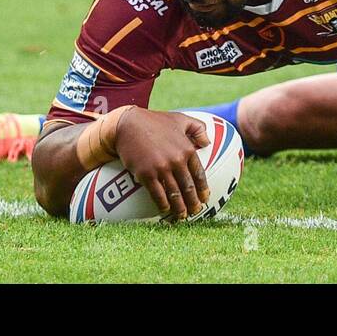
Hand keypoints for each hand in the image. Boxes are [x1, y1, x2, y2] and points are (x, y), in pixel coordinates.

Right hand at [112, 107, 211, 221]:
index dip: (203, 189)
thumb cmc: (155, 121)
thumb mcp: (180, 119)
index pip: (199, 174)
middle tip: (195, 212)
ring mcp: (161, 168)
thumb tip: (208, 143)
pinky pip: (157, 194)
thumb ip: (198, 128)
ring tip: (182, 216)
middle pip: (188, 187)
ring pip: (174, 193)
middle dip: (193, 202)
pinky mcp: (146, 174)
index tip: (205, 199)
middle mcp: (176, 160)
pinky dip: (162, 205)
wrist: (128, 124)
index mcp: (187, 149)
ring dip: (179, 208)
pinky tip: (165, 210)